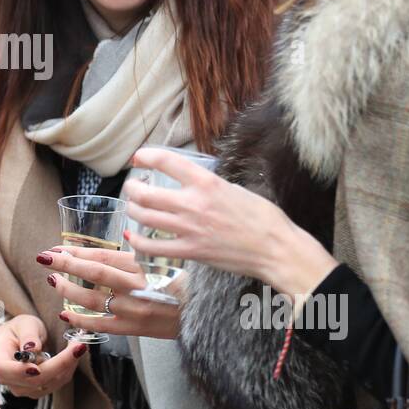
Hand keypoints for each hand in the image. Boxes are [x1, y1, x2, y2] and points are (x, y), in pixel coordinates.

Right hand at [0, 313, 84, 398]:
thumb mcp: (23, 324)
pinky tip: (74, 355)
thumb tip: (31, 348)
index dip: (21, 371)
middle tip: (78, 346)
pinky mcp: (38, 390)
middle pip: (34, 380)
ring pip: (49, 383)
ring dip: (67, 366)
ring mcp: (24, 388)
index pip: (6, 370)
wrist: (20, 339)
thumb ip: (28, 335)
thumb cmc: (19, 329)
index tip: (39, 366)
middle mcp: (9, 379)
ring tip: (78, 345)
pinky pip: (56, 383)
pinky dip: (68, 369)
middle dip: (59, 364)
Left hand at [37, 244, 180, 338]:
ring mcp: (133, 309)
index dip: (77, 252)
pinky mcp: (133, 328)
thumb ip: (138, 255)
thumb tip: (117, 242)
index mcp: (144, 265)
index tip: (57, 248)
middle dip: (65, 264)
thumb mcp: (164, 260)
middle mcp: (137, 286)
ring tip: (54, 282)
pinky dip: (81, 320)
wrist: (203, 313)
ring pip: (93, 300)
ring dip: (69, 290)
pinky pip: (101, 325)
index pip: (103, 256)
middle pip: (94, 273)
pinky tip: (66, 314)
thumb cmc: (184, 283)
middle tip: (44, 258)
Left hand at [123, 147, 338, 297]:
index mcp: (207, 183)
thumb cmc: (263, 218)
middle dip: (132, 187)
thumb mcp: (235, 189)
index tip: (139, 157)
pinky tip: (134, 237)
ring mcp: (189, 229)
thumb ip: (209, 186)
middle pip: (145, 193)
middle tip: (132, 186)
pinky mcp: (190, 252)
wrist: (275, 249)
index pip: (166, 161)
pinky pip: (152, 247)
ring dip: (132, 210)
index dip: (146, 156)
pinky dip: (137, 241)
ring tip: (133, 207)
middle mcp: (193, 204)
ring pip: (144, 217)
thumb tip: (193, 184)